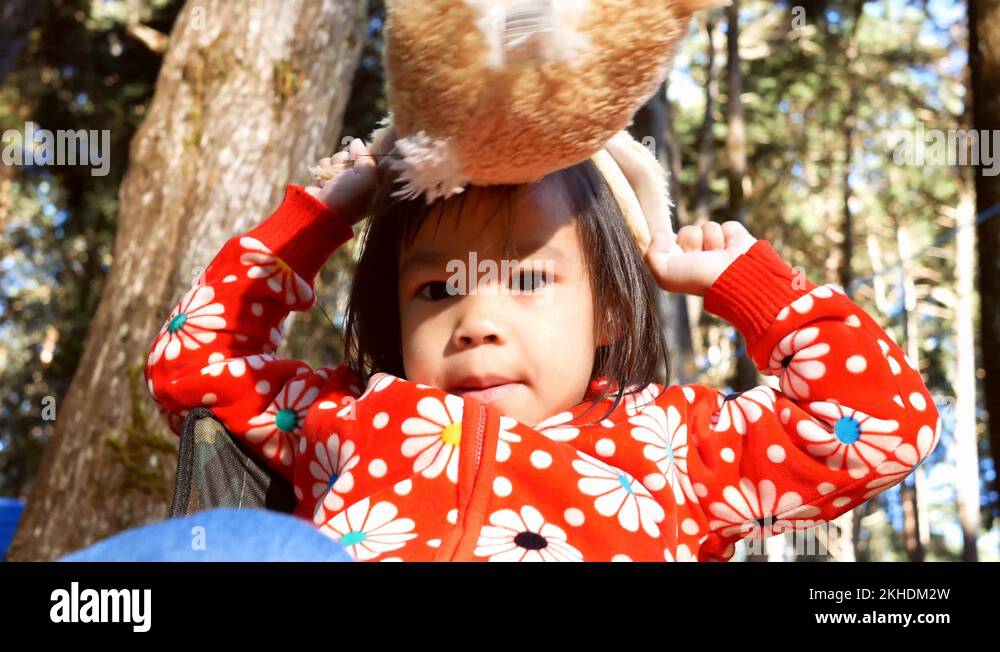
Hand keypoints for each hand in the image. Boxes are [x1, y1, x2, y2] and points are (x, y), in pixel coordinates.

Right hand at [305, 128, 397, 224]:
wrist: (320, 213)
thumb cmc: (348, 199)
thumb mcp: (366, 178)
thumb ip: (366, 157)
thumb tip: (358, 142)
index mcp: (375, 184)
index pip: (374, 159)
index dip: (366, 153)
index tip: (361, 153)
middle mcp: (359, 182)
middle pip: (354, 155)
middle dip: (346, 159)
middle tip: (344, 170)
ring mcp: (342, 180)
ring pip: (338, 157)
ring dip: (333, 164)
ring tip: (332, 179)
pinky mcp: (327, 180)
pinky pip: (326, 164)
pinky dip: (323, 169)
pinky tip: (323, 182)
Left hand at [643, 221, 757, 295]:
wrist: (734, 275)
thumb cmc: (698, 278)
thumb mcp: (664, 273)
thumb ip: (651, 255)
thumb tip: (660, 234)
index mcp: (683, 265)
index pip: (671, 241)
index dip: (673, 244)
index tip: (679, 255)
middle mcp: (700, 256)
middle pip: (687, 230)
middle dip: (692, 240)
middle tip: (700, 256)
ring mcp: (717, 246)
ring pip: (706, 226)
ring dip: (710, 239)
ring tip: (717, 255)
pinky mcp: (734, 237)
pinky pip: (725, 225)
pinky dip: (727, 236)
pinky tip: (730, 250)